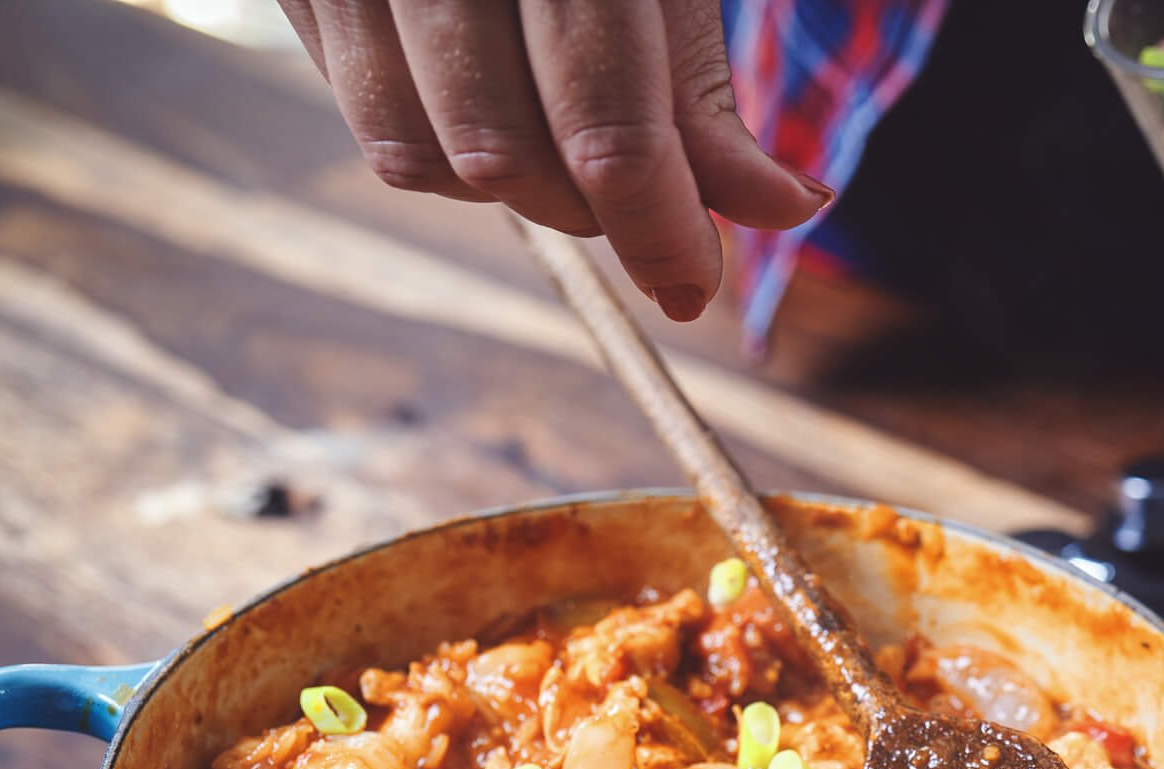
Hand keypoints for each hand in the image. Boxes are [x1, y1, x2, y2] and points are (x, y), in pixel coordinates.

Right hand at [276, 0, 830, 320]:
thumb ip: (705, 88)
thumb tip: (786, 209)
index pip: (607, 128)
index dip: (658, 229)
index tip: (694, 285)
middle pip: (509, 159)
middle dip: (592, 213)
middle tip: (643, 191)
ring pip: (430, 161)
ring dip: (518, 190)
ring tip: (568, 137)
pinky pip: (377, 130)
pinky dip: (450, 156)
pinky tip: (497, 106)